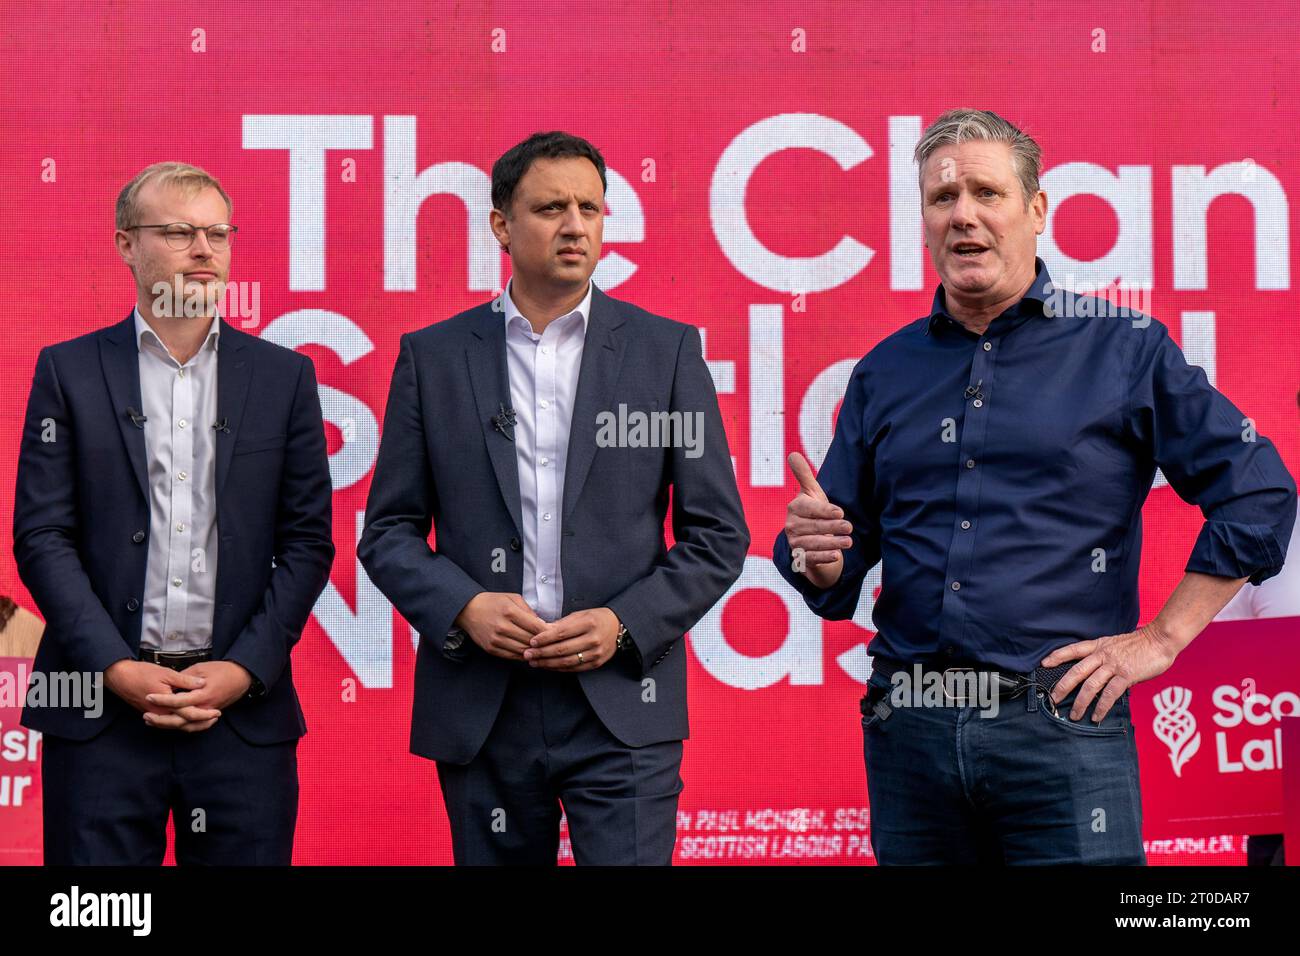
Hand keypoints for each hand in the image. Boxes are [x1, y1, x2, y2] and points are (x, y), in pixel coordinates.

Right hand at [105, 660, 208, 721]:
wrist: (119, 677)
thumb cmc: (141, 673)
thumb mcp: (166, 673)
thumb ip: (185, 680)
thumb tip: (202, 684)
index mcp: (166, 704)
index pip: (189, 714)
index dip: (205, 714)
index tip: (217, 712)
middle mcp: (160, 713)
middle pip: (184, 724)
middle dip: (201, 723)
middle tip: (215, 718)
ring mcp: (155, 715)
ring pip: (176, 725)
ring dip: (192, 724)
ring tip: (206, 720)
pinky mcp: (151, 713)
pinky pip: (168, 722)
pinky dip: (180, 722)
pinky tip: (189, 718)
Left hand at [141, 660, 253, 731]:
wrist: (242, 677)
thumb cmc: (223, 670)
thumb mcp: (202, 668)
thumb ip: (185, 678)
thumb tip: (170, 684)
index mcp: (203, 694)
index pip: (178, 701)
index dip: (162, 699)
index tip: (149, 696)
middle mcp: (205, 707)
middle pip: (180, 720)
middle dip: (161, 720)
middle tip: (146, 715)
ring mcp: (207, 713)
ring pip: (186, 726)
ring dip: (168, 726)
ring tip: (152, 721)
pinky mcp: (208, 714)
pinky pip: (193, 726)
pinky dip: (180, 727)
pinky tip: (169, 724)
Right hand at [455, 592, 545, 660]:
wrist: (468, 609)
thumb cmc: (493, 602)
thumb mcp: (512, 598)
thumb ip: (528, 610)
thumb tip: (543, 624)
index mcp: (509, 612)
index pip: (535, 626)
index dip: (548, 632)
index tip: (555, 633)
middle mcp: (502, 627)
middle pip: (530, 640)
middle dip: (543, 642)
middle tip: (552, 643)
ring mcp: (496, 639)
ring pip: (522, 650)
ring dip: (534, 651)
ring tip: (543, 650)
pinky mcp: (491, 648)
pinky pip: (511, 656)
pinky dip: (522, 655)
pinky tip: (529, 653)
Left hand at [524, 608, 619, 671]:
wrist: (618, 627)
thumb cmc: (595, 618)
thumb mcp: (580, 614)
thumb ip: (562, 624)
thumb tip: (541, 631)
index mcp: (589, 623)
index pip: (562, 633)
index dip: (545, 639)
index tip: (531, 642)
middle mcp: (594, 639)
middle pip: (562, 649)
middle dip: (542, 653)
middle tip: (527, 654)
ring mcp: (596, 653)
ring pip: (567, 662)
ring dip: (548, 663)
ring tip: (534, 662)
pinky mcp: (597, 663)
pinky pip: (574, 668)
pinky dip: (559, 668)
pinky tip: (548, 666)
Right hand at [784, 452, 853, 588]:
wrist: (810, 536)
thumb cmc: (813, 511)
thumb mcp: (811, 493)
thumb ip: (803, 475)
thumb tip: (792, 454)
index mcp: (794, 507)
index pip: (810, 509)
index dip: (825, 510)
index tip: (841, 512)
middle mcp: (791, 525)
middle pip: (814, 527)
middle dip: (832, 527)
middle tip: (849, 527)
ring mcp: (795, 542)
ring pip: (814, 543)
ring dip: (831, 543)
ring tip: (848, 542)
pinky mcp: (800, 558)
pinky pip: (812, 558)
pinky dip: (824, 557)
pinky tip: (836, 556)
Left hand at [1041, 623, 1179, 721]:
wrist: (1161, 639)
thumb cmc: (1142, 644)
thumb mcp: (1117, 646)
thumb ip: (1106, 659)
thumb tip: (1099, 676)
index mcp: (1099, 646)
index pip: (1073, 650)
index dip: (1057, 656)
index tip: (1044, 664)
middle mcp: (1103, 655)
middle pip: (1076, 671)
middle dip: (1062, 687)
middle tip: (1053, 699)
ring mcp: (1114, 665)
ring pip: (1090, 685)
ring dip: (1080, 703)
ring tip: (1074, 715)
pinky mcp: (1126, 675)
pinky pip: (1110, 694)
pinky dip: (1101, 706)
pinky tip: (1096, 716)